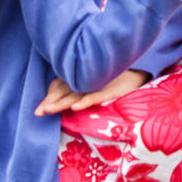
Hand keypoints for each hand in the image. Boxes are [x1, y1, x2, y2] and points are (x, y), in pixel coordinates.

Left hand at [34, 70, 150, 115]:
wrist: (143, 68)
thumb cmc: (119, 76)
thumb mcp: (98, 81)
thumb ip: (83, 88)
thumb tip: (68, 100)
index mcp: (84, 76)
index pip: (62, 87)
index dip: (51, 97)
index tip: (39, 110)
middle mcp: (89, 79)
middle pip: (66, 91)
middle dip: (52, 102)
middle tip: (38, 112)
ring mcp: (100, 84)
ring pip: (77, 94)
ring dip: (62, 103)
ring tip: (48, 110)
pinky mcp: (111, 90)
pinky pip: (96, 96)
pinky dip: (85, 101)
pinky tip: (75, 107)